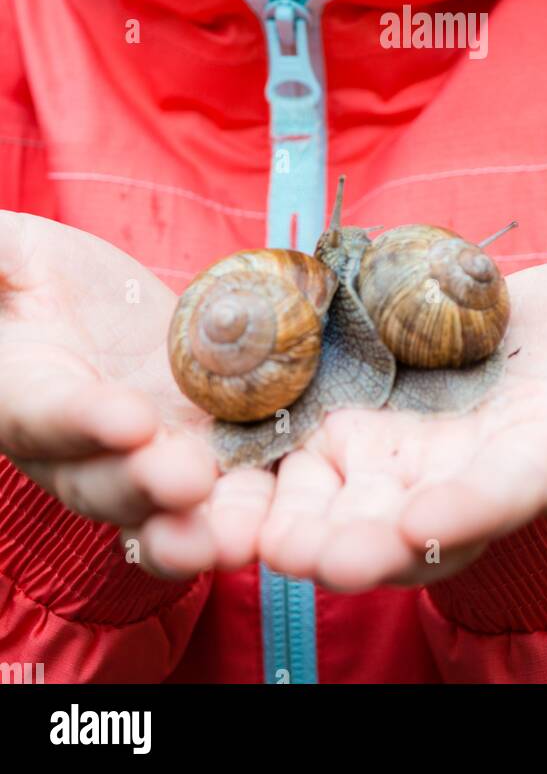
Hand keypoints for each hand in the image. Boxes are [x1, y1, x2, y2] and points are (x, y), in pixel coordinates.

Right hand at [0, 211, 223, 577]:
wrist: (96, 304)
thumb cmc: (35, 276)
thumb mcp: (11, 256)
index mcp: (22, 393)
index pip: (49, 415)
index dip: (87, 422)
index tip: (129, 418)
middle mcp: (78, 448)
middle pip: (105, 482)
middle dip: (148, 484)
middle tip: (189, 478)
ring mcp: (142, 458)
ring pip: (160, 507)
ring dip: (197, 525)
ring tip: (233, 533)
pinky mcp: (199, 451)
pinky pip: (219, 493)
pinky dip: (247, 509)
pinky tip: (277, 518)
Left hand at [249, 259, 546, 589]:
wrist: (507, 343)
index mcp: (526, 459)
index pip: (506, 491)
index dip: (470, 510)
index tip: (431, 523)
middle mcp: (446, 485)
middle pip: (397, 526)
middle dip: (354, 542)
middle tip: (310, 552)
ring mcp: (375, 470)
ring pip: (316, 510)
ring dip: (267, 525)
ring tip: (221, 529)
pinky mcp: (318, 438)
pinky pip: (265, 467)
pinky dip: (223, 479)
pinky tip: (171, 483)